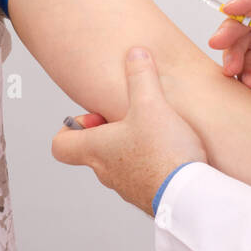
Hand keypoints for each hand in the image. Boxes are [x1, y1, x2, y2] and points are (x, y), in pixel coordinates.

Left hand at [51, 48, 206, 215]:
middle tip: (131, 116)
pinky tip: (174, 150)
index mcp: (96, 150)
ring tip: (157, 130)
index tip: (91, 116)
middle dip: (109, 131)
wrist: (190, 196)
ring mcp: (129, 187)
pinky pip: (144, 176)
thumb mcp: (150, 103)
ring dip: (132, 146)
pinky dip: (152, 162)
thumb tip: (135, 54)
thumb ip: (141, 76)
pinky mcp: (151, 196)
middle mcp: (107, 172)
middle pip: (93, 151)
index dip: (70, 129)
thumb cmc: (163, 153)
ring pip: (119, 164)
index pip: (60, 147)